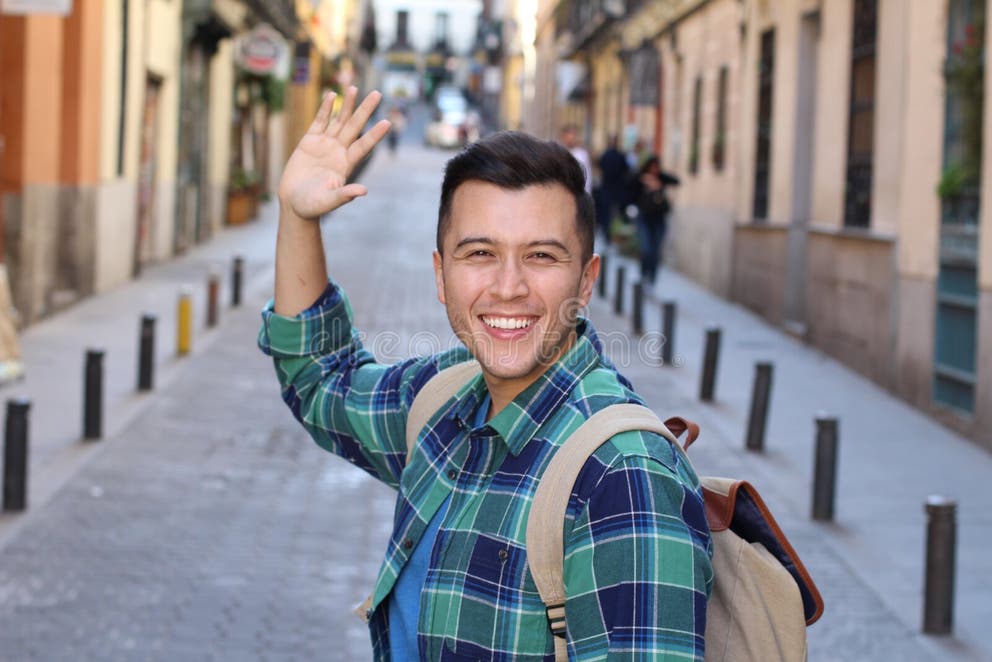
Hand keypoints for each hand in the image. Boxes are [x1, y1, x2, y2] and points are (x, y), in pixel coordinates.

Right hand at [278, 87, 390, 219]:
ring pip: (339, 120)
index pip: (364, 146)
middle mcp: (339, 152)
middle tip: (378, 93)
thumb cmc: (313, 205)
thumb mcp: (329, 201)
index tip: (387, 122)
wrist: (295, 202)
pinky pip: (319, 122)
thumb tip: (363, 191)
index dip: (375, 135)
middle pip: (355, 127)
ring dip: (347, 105)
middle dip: (365, 110)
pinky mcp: (309, 141)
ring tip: (354, 87)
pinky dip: (325, 109)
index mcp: (346, 165)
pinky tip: (333, 95)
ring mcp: (325, 145)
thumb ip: (344, 195)